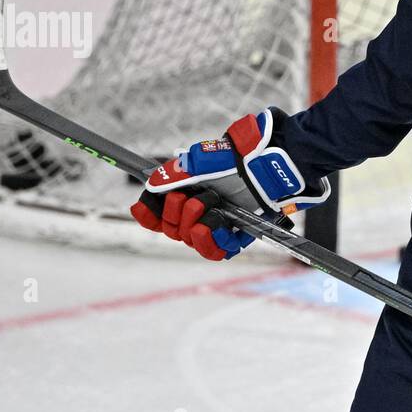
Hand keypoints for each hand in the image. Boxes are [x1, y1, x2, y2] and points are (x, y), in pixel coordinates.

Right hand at [129, 109, 328, 259]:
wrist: (266, 166)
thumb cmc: (236, 159)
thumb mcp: (201, 162)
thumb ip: (175, 174)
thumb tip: (152, 184)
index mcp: (185, 196)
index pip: (157, 215)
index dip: (148, 214)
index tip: (145, 207)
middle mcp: (198, 214)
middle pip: (171, 228)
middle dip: (175, 212)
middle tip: (192, 196)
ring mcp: (216, 227)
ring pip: (189, 240)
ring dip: (191, 223)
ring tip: (207, 204)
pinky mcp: (235, 238)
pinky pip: (214, 251)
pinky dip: (208, 239)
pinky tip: (209, 224)